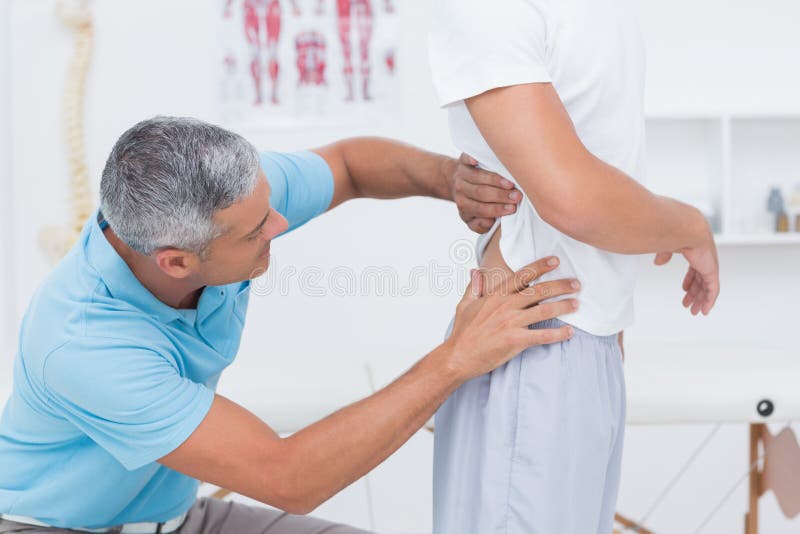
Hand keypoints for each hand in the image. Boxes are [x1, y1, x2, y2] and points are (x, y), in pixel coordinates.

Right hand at [444, 256, 577, 380]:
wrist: (458, 357)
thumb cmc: (462, 332)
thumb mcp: (464, 305)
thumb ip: (473, 287)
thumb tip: (475, 271)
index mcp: (495, 296)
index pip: (522, 276)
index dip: (540, 267)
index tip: (555, 261)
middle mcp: (505, 306)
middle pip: (539, 291)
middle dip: (560, 285)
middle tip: (576, 284)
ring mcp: (511, 323)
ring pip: (544, 310)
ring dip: (564, 306)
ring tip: (577, 304)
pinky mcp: (516, 341)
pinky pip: (542, 336)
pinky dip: (558, 334)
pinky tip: (569, 332)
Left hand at [448, 153, 521, 233]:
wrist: (457, 180)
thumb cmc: (473, 201)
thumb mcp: (473, 218)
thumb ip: (481, 225)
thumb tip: (489, 222)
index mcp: (464, 206)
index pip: (480, 209)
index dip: (496, 209)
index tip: (512, 209)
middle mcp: (461, 190)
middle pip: (480, 193)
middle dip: (500, 196)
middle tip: (517, 196)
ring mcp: (462, 174)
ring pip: (477, 177)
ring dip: (494, 180)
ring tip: (510, 184)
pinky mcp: (463, 161)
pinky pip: (465, 159)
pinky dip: (470, 159)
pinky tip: (476, 160)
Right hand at [654, 225, 719, 315]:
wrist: (686, 228)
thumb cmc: (675, 232)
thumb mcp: (666, 245)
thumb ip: (664, 254)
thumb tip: (658, 263)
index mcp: (696, 252)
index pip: (695, 270)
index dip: (689, 281)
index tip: (684, 290)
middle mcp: (705, 260)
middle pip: (701, 281)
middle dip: (695, 293)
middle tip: (689, 304)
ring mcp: (709, 266)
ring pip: (707, 288)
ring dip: (701, 300)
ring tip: (696, 311)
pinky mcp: (712, 271)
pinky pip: (713, 290)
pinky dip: (709, 301)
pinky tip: (705, 311)